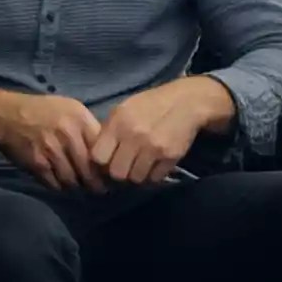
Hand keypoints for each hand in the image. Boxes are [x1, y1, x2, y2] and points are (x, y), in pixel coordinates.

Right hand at [0, 94, 106, 192]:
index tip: (110, 174)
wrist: (6, 115)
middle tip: (99, 189)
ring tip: (80, 187)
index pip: (103, 150)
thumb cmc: (41, 111)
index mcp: (80, 119)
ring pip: (73, 180)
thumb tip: (108, 150)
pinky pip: (55, 184)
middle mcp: (68, 135)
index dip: (108, 166)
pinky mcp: (38, 164)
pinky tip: (61, 183)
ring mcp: (52, 151)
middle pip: (90, 170)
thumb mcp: (69, 108)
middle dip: (96, 184)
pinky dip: (60, 187)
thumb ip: (88, 127)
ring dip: (77, 187)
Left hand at [90, 81, 208, 184]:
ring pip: (136, 178)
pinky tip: (154, 163)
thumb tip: (96, 157)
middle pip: (116, 173)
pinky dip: (153, 174)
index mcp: (118, 123)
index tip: (107, 160)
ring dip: (137, 174)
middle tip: (124, 166)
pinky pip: (155, 178)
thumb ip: (109, 131)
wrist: (186, 103)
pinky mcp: (171, 156)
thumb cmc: (149, 105)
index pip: (98, 157)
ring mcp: (153, 147)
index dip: (100, 163)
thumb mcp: (123, 110)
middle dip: (119, 172)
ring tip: (140, 164)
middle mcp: (134, 136)